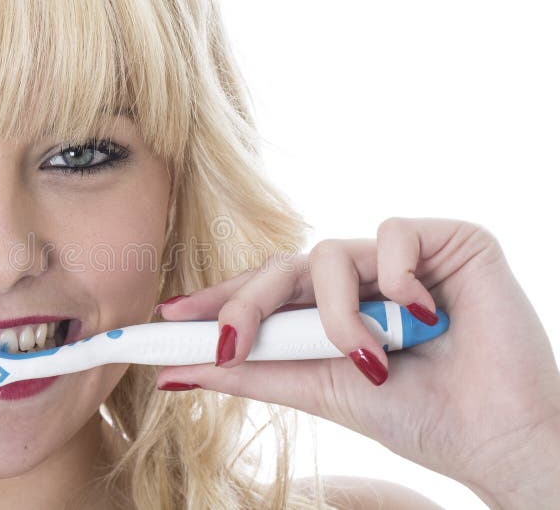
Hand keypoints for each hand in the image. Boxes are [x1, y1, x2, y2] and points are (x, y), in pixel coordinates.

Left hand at [155, 217, 559, 505]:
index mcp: (332, 311)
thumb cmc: (418, 416)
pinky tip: (424, 316)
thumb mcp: (322, 391)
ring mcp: (401, 259)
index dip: (219, 299)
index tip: (170, 318)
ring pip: (328, 253)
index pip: (265, 290)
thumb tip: (180, 370)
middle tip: (230, 338)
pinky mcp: (448, 240)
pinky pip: (392, 234)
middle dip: (249, 302)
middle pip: (283, 266)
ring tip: (372, 361)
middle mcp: (361, 280)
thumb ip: (254, 372)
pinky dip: (395, 277)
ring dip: (339, 315)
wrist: (499, 436)